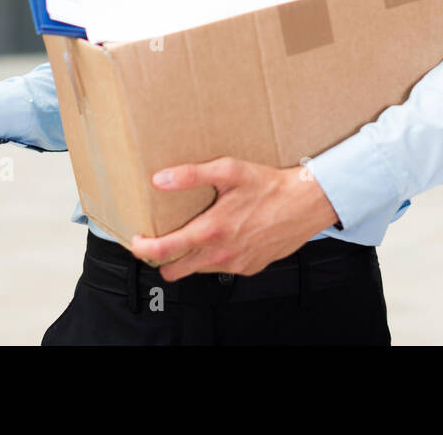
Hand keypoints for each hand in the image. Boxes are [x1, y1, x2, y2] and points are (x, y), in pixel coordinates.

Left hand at [128, 157, 339, 279]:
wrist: (306, 204)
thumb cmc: (270, 186)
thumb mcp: (230, 171)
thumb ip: (191, 175)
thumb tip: (160, 179)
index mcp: (211, 231)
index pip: (164, 252)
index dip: (143, 249)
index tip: (137, 241)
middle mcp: (221, 254)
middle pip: (175, 272)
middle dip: (163, 260)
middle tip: (163, 240)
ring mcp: (235, 264)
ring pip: (198, 270)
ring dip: (191, 257)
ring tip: (197, 232)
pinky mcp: (249, 268)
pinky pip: (221, 268)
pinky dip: (215, 256)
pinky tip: (224, 236)